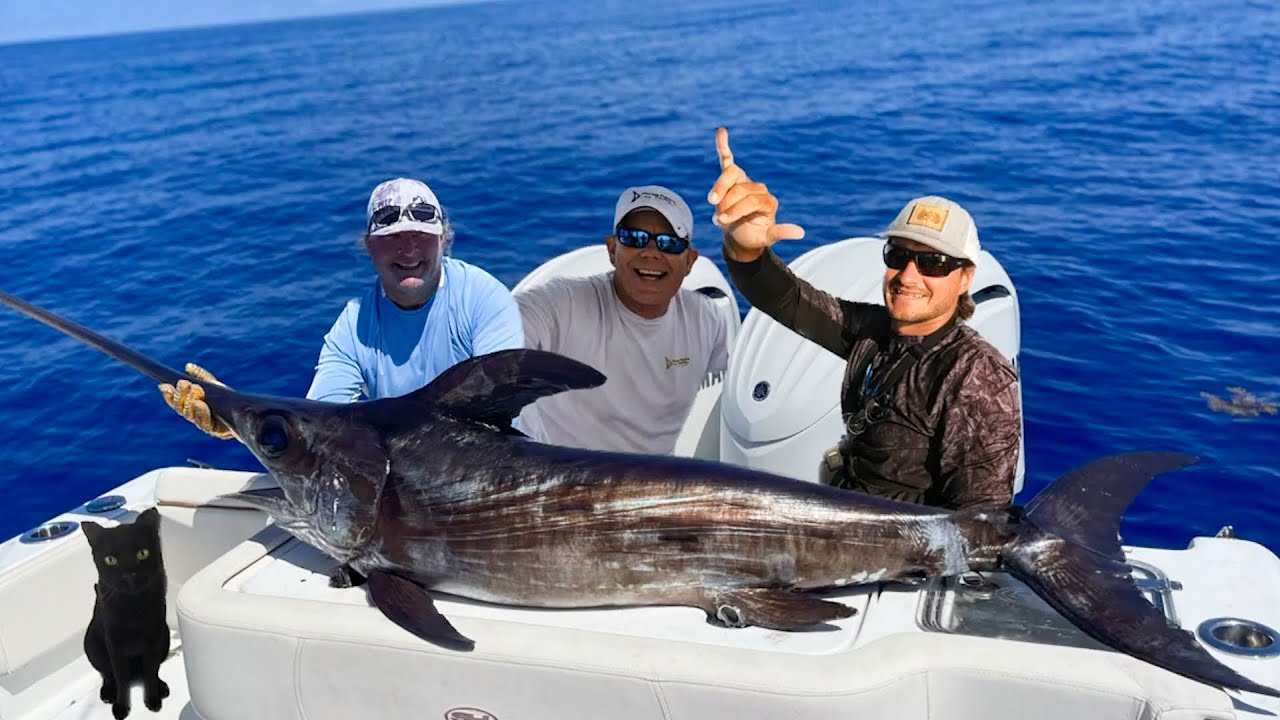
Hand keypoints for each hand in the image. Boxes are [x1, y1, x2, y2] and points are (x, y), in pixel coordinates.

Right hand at [158, 363, 235, 439]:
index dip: (169, 395)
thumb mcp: (214, 386)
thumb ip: (201, 376)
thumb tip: (188, 366)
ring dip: (191, 402)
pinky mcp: (214, 430)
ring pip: (191, 415)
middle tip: (184, 382)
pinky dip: (202, 412)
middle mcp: (195, 417)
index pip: (175, 402)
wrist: (244, 415)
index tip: (164, 385)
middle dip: (181, 395)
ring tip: (195, 389)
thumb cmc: (225, 400)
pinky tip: (201, 403)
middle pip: (181, 408)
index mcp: (191, 406)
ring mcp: (203, 424)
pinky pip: (205, 422)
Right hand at [707, 127, 804, 261]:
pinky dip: (723, 146)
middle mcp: (758, 188)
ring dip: (720, 187)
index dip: (736, 210)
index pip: (751, 200)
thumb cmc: (752, 237)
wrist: (740, 236)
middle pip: (739, 189)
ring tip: (712, 201)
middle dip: (726, 205)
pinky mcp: (731, 179)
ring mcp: (744, 182)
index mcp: (768, 201)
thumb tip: (801, 232)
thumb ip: (781, 233)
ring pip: (730, 175)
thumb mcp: (766, 238)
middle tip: (719, 220)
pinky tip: (721, 131)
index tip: (723, 222)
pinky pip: (726, 159)